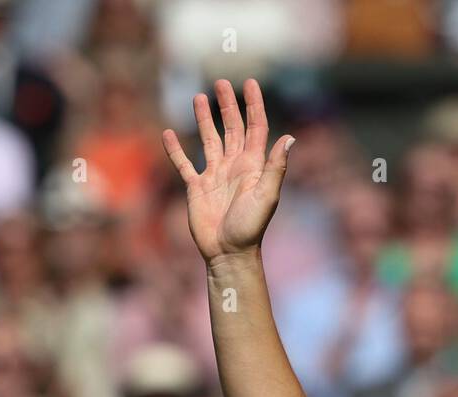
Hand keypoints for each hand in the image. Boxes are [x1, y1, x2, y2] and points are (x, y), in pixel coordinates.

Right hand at [161, 78, 293, 261]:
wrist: (228, 252)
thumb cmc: (250, 227)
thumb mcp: (267, 195)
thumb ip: (276, 166)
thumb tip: (289, 137)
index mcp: (253, 165)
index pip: (255, 127)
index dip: (254, 105)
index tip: (250, 83)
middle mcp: (235, 166)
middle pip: (232, 128)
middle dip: (228, 105)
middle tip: (221, 82)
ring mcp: (215, 176)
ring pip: (210, 140)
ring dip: (205, 119)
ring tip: (199, 97)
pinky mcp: (197, 188)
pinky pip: (184, 164)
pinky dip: (175, 149)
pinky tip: (168, 134)